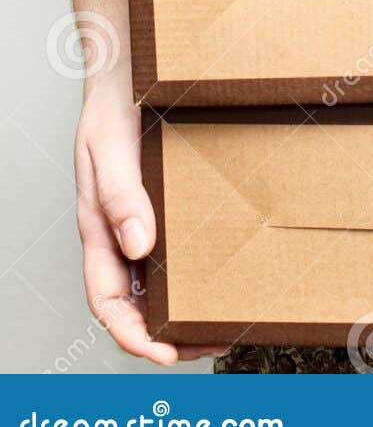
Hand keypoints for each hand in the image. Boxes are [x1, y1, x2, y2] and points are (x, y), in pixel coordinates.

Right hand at [74, 79, 227, 363]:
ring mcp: (136, 221)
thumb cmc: (112, 108)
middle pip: (135, 303)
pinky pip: (170, 251)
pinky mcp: (157, 205)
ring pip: (154, 282)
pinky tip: (216, 276)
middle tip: (210, 344)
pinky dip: (188, 274)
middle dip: (167, 334)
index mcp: (97, 229)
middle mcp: (116, 233)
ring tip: (221, 322)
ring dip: (181, 309)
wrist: (126, 72)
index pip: (108, 302)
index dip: (134, 336)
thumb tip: (140, 247)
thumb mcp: (110, 149)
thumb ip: (121, 197)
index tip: (166, 354)